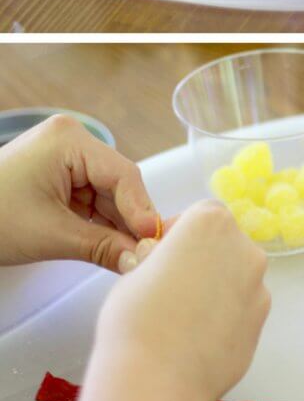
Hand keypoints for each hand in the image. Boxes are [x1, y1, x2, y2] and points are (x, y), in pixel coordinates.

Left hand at [0, 115, 157, 271]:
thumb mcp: (51, 235)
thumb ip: (102, 247)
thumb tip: (141, 260)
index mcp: (69, 140)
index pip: (122, 175)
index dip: (141, 210)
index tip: (154, 240)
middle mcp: (72, 140)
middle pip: (119, 184)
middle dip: (130, 220)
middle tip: (147, 253)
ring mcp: (66, 157)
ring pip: (108, 194)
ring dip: (117, 225)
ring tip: (132, 255)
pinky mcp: (60, 175)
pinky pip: (92, 198)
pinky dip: (100, 223)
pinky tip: (112, 246)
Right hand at [96, 201, 270, 400]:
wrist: (156, 379)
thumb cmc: (135, 317)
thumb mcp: (134, 271)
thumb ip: (159, 257)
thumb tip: (164, 261)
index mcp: (211, 223)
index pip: (202, 215)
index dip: (180, 235)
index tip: (161, 256)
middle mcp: (244, 249)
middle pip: (225, 245)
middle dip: (203, 260)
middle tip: (171, 288)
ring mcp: (259, 288)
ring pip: (236, 279)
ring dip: (216, 290)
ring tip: (183, 320)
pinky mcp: (262, 324)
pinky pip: (242, 311)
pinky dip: (225, 319)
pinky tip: (197, 340)